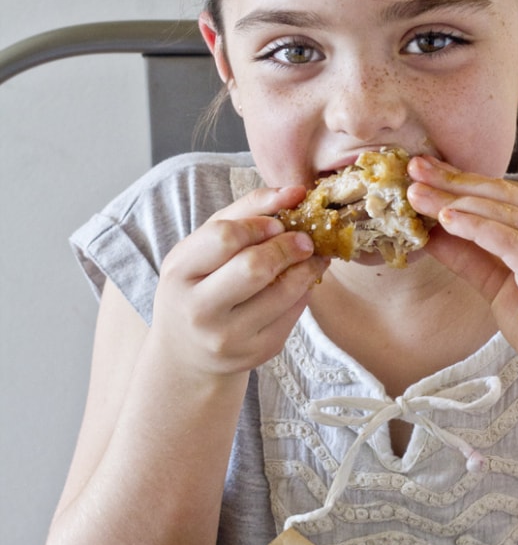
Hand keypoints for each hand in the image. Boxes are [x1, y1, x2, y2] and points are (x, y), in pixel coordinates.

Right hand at [151, 186, 326, 378]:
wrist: (186, 352)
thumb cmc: (197, 285)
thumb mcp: (203, 246)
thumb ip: (245, 211)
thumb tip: (295, 191)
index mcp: (179, 273)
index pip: (224, 237)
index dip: (259, 224)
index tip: (278, 222)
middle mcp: (198, 309)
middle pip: (255, 267)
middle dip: (288, 247)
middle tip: (305, 239)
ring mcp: (227, 337)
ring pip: (282, 293)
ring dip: (307, 268)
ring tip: (311, 257)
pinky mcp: (255, 353)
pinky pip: (292, 315)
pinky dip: (302, 293)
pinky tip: (301, 283)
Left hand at [407, 157, 517, 403]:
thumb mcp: (500, 287)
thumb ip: (471, 257)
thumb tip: (430, 232)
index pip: (501, 193)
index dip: (460, 179)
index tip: (422, 170)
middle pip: (500, 196)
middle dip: (452, 181)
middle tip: (412, 169)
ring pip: (503, 214)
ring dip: (455, 201)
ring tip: (417, 194)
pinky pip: (511, 242)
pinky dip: (476, 228)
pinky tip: (447, 220)